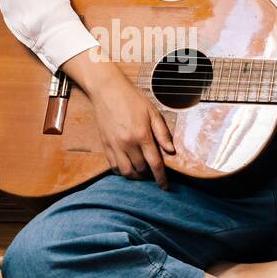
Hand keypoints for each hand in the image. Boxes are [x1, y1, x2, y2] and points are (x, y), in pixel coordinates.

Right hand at [61, 50, 175, 187]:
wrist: (107, 90)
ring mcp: (114, 145)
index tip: (166, 187)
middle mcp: (127, 143)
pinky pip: (113, 166)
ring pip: (126, 172)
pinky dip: (122, 171)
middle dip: (150, 175)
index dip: (161, 178)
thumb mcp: (152, 112)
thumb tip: (171, 151)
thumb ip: (162, 132)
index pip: (154, 164)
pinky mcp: (105, 145)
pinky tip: (128, 167)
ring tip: (142, 173)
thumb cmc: (132, 99)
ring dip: (136, 176)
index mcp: (142, 135)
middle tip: (155, 172)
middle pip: (141, 169)